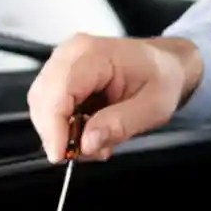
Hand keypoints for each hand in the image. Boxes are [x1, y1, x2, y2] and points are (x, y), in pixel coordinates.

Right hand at [27, 33, 202, 161]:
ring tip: (98, 141)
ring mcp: (63, 65)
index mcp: (94, 54)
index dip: (54, 127)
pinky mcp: (62, 78)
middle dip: (59, 135)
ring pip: (43, 108)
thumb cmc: (163, 77)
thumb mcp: (154, 106)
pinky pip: (51, 109)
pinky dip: (66, 128)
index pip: (59, 92)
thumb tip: (87, 143)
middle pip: (43, 101)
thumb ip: (120, 124)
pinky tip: (91, 132)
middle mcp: (71, 54)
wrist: (167, 65)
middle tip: (92, 152)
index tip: (61, 155)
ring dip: (63, 134)